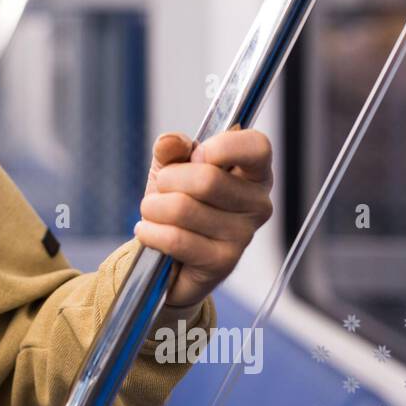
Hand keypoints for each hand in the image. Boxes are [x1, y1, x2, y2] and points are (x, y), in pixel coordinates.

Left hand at [133, 129, 273, 307]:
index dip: (221, 146)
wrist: (168, 255)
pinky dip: (150, 232)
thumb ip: (171, 149)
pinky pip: (175, 239)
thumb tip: (170, 142)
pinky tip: (148, 231)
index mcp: (254, 172)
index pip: (257, 146)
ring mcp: (243, 235)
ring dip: (153, 208)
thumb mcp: (172, 168)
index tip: (196, 155)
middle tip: (161, 190)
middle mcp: (258, 204)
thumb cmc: (179, 203)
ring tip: (153, 213)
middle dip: (168, 180)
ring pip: (183, 208)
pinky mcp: (223, 263)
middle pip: (207, 179)